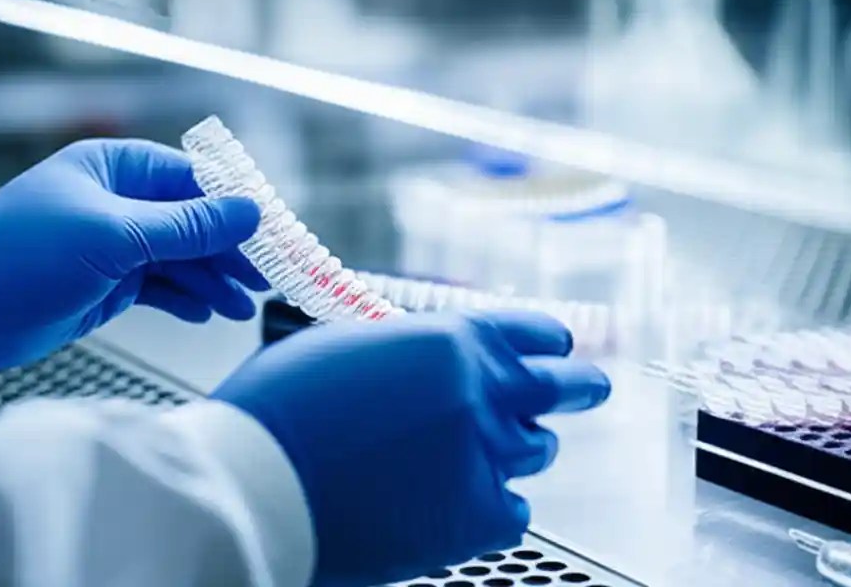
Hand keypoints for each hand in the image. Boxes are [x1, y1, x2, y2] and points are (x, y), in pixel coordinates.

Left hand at [0, 139, 267, 371]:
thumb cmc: (23, 255)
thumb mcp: (114, 236)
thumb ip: (186, 227)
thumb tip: (249, 210)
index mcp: (115, 168)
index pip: (194, 180)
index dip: (236, 208)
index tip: (274, 235)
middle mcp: (118, 201)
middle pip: (193, 222)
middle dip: (230, 251)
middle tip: (267, 279)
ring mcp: (112, 244)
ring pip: (180, 259)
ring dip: (213, 281)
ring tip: (242, 308)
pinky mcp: (105, 283)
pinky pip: (160, 286)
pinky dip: (185, 299)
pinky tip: (209, 313)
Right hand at [213, 311, 609, 586]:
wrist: (260, 482)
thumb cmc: (283, 410)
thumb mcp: (348, 344)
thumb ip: (411, 348)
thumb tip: (431, 357)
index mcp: (452, 341)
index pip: (532, 332)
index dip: (550, 341)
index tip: (559, 347)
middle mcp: (481, 393)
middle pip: (561, 387)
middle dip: (578, 386)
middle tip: (590, 387)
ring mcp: (484, 456)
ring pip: (534, 449)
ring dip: (518, 446)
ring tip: (487, 451)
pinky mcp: (477, 517)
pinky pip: (513, 508)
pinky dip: (494, 503)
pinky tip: (460, 498)